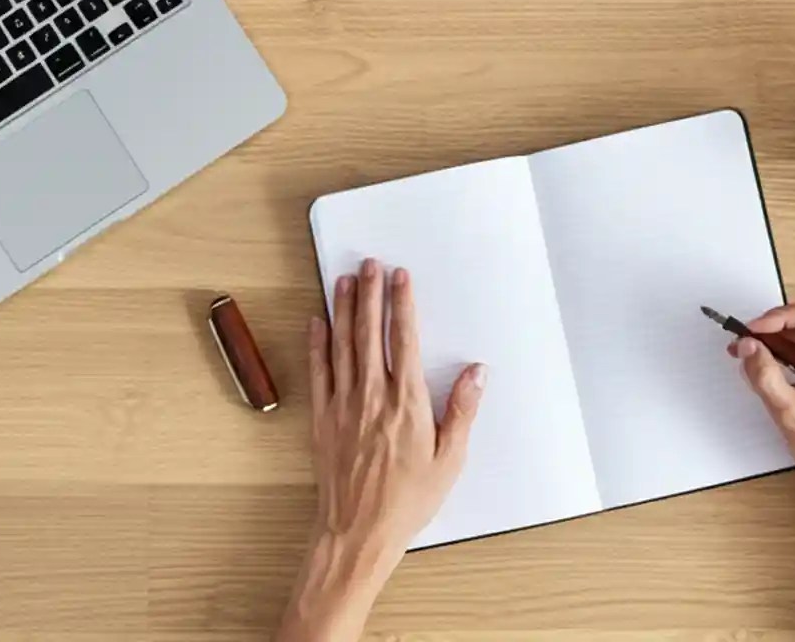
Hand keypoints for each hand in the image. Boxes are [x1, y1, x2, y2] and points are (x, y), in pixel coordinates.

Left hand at [277, 259, 486, 641]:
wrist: (358, 531)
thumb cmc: (408, 500)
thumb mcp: (450, 459)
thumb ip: (461, 411)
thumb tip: (476, 373)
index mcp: (407, 404)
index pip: (403, 341)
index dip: (402, 305)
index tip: (401, 278)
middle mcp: (372, 397)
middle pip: (369, 334)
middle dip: (370, 294)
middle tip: (370, 264)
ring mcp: (344, 406)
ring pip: (342, 346)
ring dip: (344, 309)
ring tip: (345, 280)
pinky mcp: (323, 420)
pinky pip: (319, 372)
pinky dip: (318, 344)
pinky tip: (318, 322)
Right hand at [730, 300, 794, 585]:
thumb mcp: (792, 413)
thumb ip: (766, 376)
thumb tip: (746, 346)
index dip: (780, 317)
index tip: (752, 331)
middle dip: (772, 331)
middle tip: (743, 343)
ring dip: (775, 344)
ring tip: (747, 355)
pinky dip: (783, 357)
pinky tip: (763, 367)